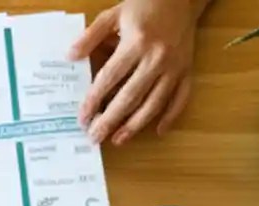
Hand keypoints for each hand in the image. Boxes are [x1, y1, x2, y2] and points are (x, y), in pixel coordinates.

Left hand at [70, 0, 207, 145]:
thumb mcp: (113, 15)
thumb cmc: (144, 5)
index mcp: (136, 42)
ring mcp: (174, 66)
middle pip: (130, 96)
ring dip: (136, 124)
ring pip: (154, 102)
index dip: (94, 99)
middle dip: (111, 120)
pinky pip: (181, 98)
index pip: (110, 78)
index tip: (82, 117)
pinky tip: (157, 130)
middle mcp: (156, 58)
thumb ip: (91, 36)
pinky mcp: (187, 70)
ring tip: (118, 139)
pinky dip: (171, 116)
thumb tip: (70, 57)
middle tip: (95, 137)